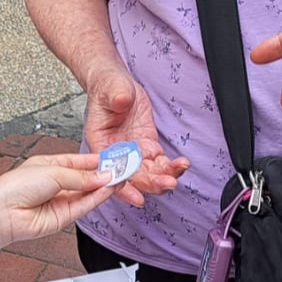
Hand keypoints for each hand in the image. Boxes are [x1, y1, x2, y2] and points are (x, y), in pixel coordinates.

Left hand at [0, 153, 110, 241]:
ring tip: (121, 178)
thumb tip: (102, 176)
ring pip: (89, 193)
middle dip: (104, 174)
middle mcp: (56, 183)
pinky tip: (109, 189)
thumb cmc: (16, 187)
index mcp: (50, 165)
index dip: (97, 160)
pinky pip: (85, 205)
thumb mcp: (53, 172)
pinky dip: (98, 198)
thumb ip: (80, 176)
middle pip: (87, 178)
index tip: (114, 158)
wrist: (3, 212)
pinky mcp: (64, 217)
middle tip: (123, 169)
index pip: (80, 162)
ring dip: (105, 186)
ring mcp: (60, 200)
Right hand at [82, 67, 186, 208]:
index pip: (108, 172)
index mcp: (100, 144)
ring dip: (164, 178)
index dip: (122, 187)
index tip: (137, 197)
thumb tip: (121, 101)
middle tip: (167, 183)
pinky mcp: (148, 146)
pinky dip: (171, 167)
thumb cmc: (108, 86)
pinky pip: (160, 163)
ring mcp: (134, 152)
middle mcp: (116, 154)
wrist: (118, 84)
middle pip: (132, 177)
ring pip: (148, 174)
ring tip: (179, 171)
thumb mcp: (110, 88)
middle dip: (151, 183)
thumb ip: (116, 96)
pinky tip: (182, 164)